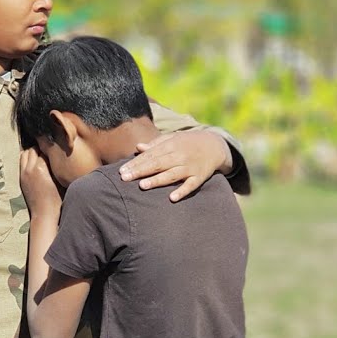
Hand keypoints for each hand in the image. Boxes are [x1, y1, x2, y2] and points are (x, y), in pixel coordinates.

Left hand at [20, 148, 61, 216]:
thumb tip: (57, 155)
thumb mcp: (59, 179)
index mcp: (40, 167)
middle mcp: (30, 168)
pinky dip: (27, 160)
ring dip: (31, 153)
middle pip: (32, 149)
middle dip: (39, 148)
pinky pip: (22, 163)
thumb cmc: (56, 198)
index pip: (44, 149)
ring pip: (24, 154)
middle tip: (48, 151)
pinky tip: (35, 164)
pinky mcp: (21, 179)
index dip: (50, 148)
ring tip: (40, 156)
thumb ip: (55, 165)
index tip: (55, 149)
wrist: (44, 213)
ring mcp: (23, 173)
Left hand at [118, 130, 232, 201]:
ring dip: (157, 180)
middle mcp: (179, 156)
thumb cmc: (188, 143)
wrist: (215, 145)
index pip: (150, 155)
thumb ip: (156, 144)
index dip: (135, 163)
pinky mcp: (199, 177)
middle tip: (124, 178)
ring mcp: (190, 167)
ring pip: (171, 175)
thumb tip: (138, 147)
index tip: (121, 171)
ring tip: (141, 186)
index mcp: (171, 146)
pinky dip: (182, 191)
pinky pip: (190, 185)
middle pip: (157, 164)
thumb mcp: (173, 139)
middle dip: (140, 171)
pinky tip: (172, 198)